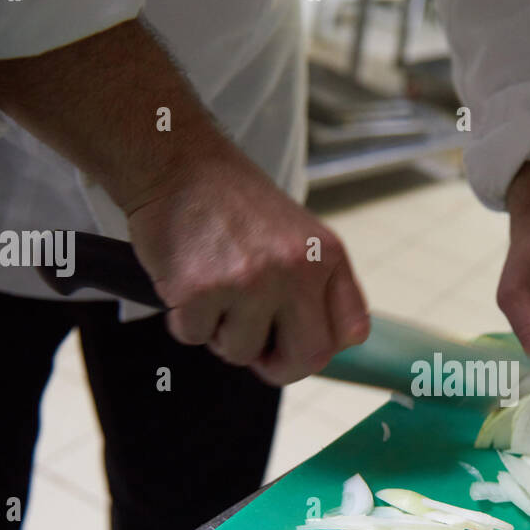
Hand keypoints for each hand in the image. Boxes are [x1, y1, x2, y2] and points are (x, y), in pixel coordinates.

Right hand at [0, 20, 368, 385]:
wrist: (178, 163)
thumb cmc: (233, 203)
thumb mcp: (298, 236)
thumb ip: (314, 286)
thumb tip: (318, 349)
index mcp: (326, 255)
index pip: (350, 332)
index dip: (320, 349)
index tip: (296, 346)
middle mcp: (295, 269)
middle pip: (307, 357)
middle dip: (278, 366)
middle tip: (255, 350)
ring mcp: (249, 281)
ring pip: (242, 353)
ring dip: (221, 335)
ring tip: (214, 293)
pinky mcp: (200, 290)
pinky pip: (195, 337)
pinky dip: (185, 320)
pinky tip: (187, 283)